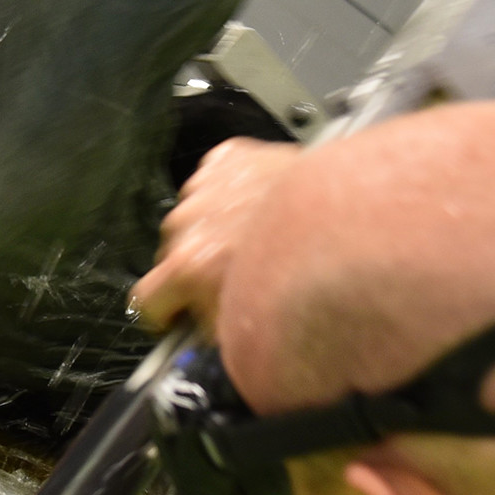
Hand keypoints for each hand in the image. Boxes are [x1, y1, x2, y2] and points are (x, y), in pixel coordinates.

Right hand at [131, 137, 303, 332]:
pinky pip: (214, 181)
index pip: (144, 300)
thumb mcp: (249, 324)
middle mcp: (188, 223)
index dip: (162, 313)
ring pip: (193, 217)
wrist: (349, 213)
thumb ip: (209, 331)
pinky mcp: (227, 159)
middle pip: (171, 256)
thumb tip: (197, 336)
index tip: (175, 315)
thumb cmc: (308, 265)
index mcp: (188, 266)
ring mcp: (205, 187)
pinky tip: (259, 206)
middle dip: (194, 267)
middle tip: (233, 273)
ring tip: (255, 234)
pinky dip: (230, 192)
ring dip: (213, 227)